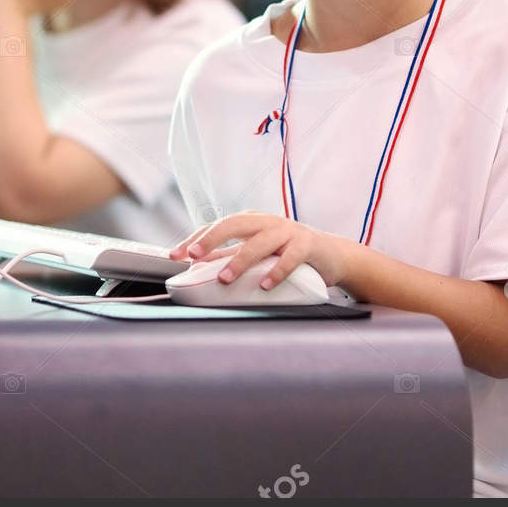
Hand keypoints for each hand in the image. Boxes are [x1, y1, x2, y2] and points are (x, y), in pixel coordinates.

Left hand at [169, 211, 352, 287]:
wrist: (331, 255)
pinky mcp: (307, 245)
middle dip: (211, 238)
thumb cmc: (288, 253)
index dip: (196, 238)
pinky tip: (265, 284)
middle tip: (193, 255)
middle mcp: (267, 222)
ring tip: (225, 278)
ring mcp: (288, 231)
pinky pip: (290, 257)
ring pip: (260, 240)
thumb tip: (198, 269)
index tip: (175, 255)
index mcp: (251, 221)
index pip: (217, 226)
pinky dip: (276, 270)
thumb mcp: (258, 254)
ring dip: (240, 259)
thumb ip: (232, 257)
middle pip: (235, 223)